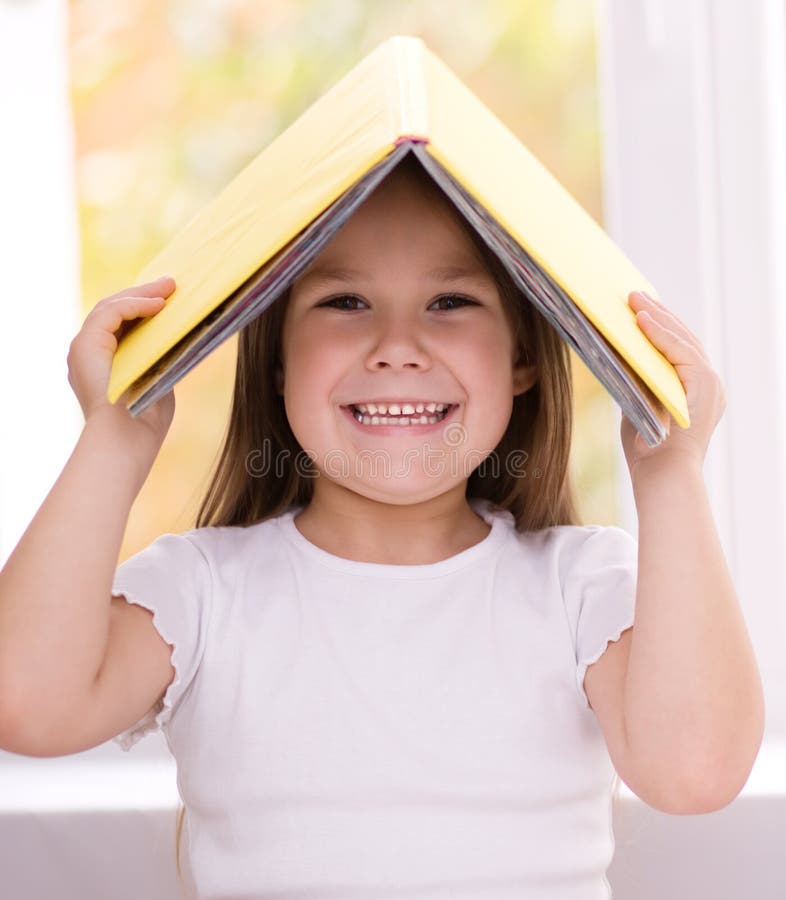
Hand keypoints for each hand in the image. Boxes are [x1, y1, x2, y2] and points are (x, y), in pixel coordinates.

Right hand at [67, 275, 176, 448]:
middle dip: (143, 294)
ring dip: (142, 294)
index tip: (167, 298)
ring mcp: (83, 348)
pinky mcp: (86, 344)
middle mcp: (87, 354)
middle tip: (170, 283)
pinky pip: (111, 312)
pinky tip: (159, 304)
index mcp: (101, 365)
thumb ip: (159, 361)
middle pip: (113, 312)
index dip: (141, 309)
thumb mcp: (156, 383)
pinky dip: (136, 304)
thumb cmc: (145, 423)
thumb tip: (178, 339)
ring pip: (110, 307)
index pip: (119, 327)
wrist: (125, 440)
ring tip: (169, 286)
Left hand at [620, 290, 725, 478]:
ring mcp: (710, 384)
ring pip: (684, 340)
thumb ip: (637, 382)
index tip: (641, 308)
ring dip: (657, 317)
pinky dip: (661, 334)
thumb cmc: (646, 450)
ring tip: (634, 299)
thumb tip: (618, 353)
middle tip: (634, 294)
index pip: (680, 350)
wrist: (662, 476)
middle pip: (684, 339)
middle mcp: (709, 385)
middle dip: (658, 314)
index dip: (661, 327)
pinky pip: (681, 351)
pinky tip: (642, 320)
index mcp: (697, 391)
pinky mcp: (704, 386)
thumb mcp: (638, 406)